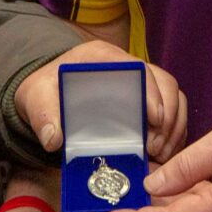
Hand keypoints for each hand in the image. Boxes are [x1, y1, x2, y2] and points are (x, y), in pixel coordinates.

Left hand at [15, 40, 188, 161]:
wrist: (46, 92)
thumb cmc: (44, 89)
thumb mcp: (36, 96)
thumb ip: (42, 113)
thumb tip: (53, 139)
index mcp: (105, 57)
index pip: (139, 69)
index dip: (152, 93)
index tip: (155, 120)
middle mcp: (128, 67)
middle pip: (164, 83)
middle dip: (168, 116)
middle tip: (157, 148)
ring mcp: (139, 84)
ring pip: (174, 97)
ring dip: (174, 126)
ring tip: (162, 154)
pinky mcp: (144, 101)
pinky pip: (170, 113)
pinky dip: (173, 133)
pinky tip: (165, 155)